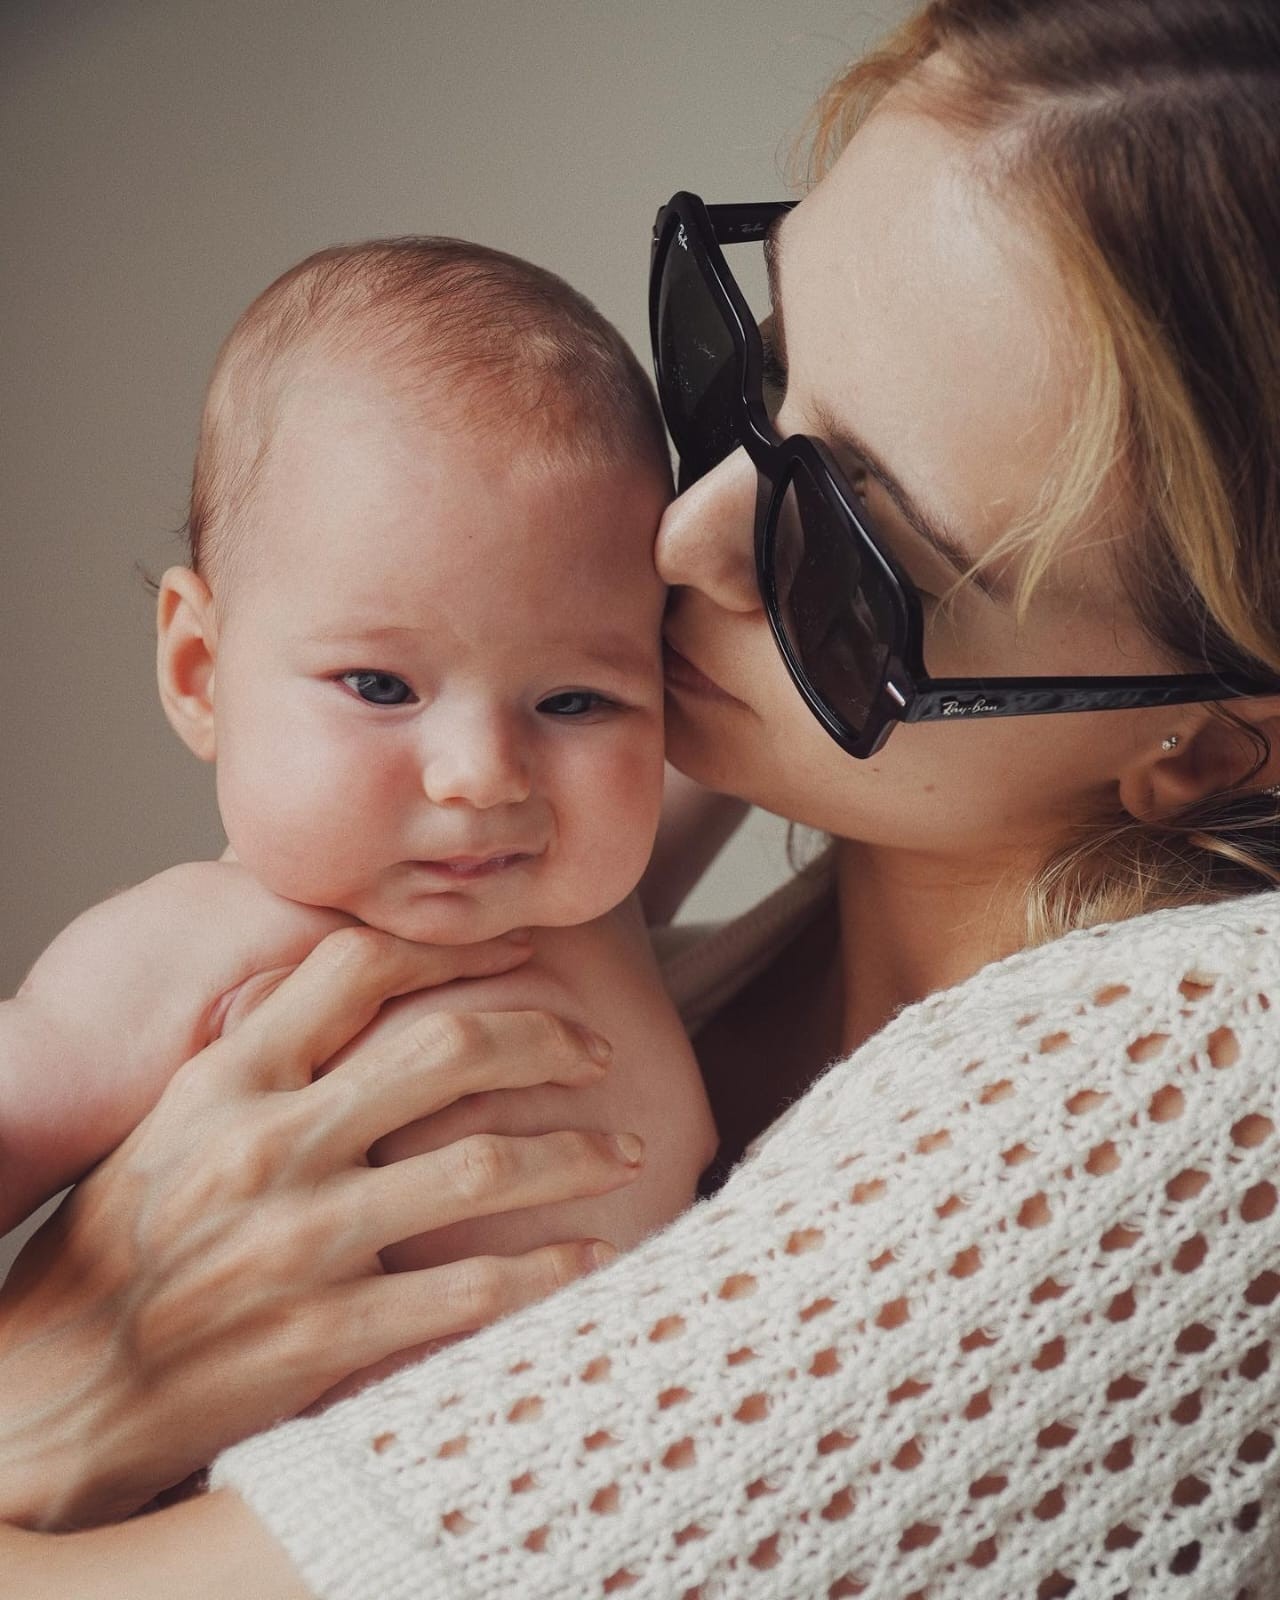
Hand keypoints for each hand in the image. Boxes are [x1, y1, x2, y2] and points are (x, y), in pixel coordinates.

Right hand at [0, 927, 639, 1530]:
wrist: (52, 1392)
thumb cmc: (112, 1249)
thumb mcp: (166, 1123)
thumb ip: (259, 1060)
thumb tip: (359, 994)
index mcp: (224, 1080)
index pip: (357, 970)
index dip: (455, 948)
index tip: (523, 953)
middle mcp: (265, 1146)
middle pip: (448, 1052)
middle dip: (544, 1038)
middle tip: (594, 1045)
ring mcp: (299, 1242)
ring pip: (482, 1168)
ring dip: (574, 1153)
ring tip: (626, 1147)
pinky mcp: (323, 1334)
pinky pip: (468, 1289)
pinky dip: (544, 1270)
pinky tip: (590, 1256)